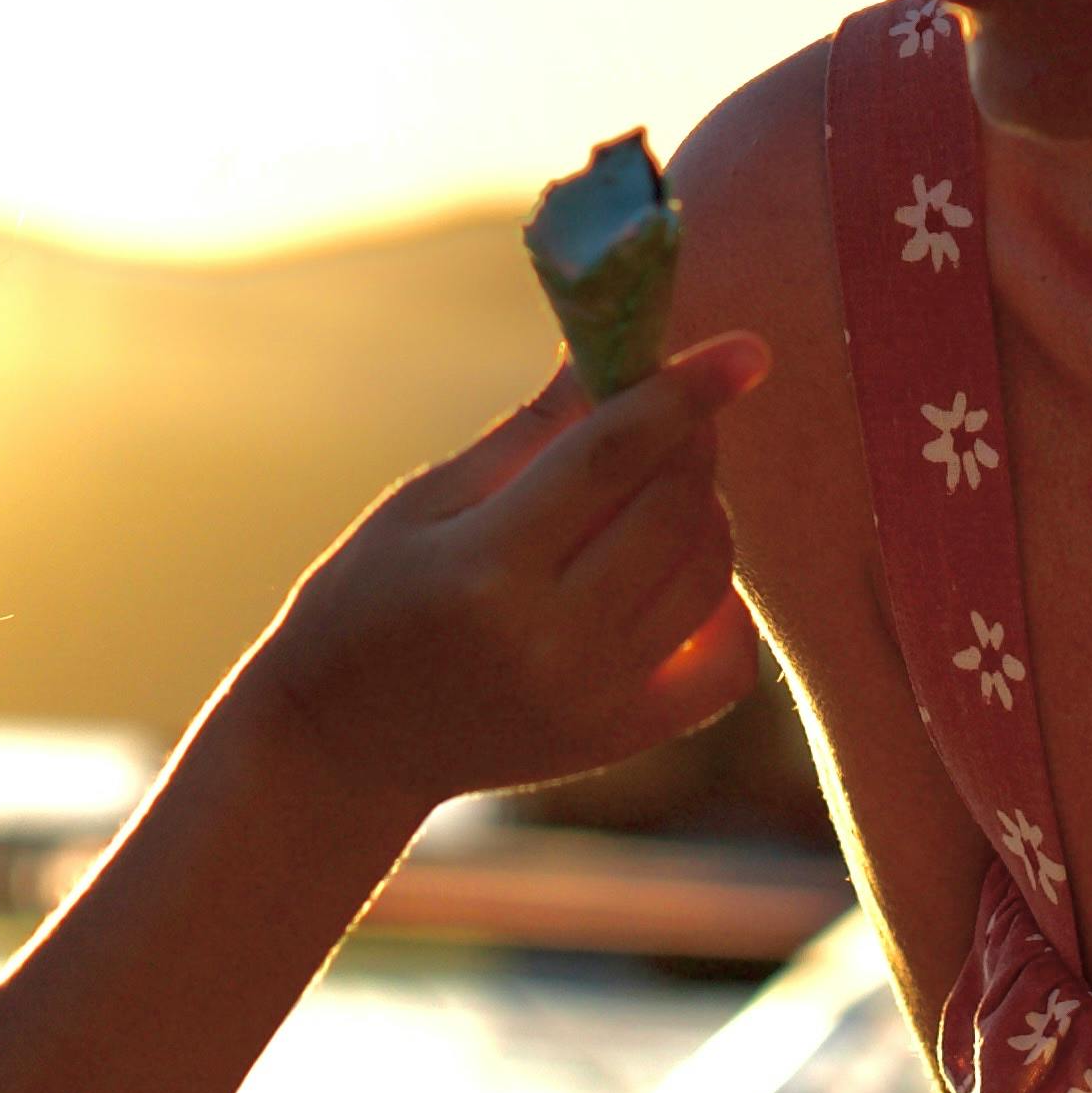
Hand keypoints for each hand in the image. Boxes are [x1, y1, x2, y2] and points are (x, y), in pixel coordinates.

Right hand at [252, 342, 768, 821]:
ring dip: (706, 509)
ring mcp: (596, 700)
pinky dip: (725, 603)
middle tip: (674, 407)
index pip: (614, 457)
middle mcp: (552, 641)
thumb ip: (529, 431)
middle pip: (674, 510)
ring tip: (661, 483)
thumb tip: (604, 344)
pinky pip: (726, 662)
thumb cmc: (366, 603)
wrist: (346, 749)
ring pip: (710, 575)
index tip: (745, 349)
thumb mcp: (423, 503)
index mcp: (487, 569)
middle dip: (691, 440)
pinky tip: (679, 569)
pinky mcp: (621, 739)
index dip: (684, 393)